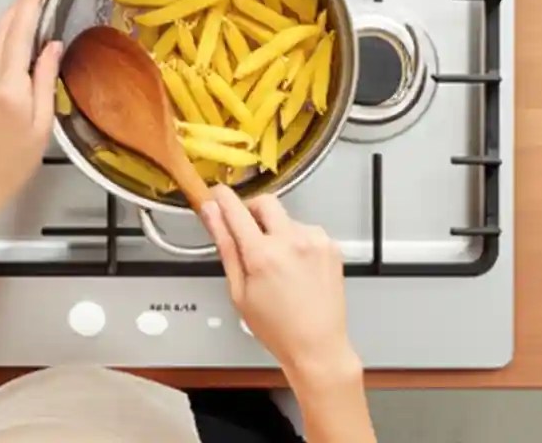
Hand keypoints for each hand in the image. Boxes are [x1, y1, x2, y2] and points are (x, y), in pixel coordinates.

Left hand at [0, 0, 61, 220]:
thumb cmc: (15, 162)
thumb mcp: (42, 123)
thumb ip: (45, 80)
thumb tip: (52, 47)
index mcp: (10, 87)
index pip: (21, 33)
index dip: (30, 3)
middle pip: (4, 29)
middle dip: (21, 2)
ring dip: (8, 15)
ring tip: (25, 0)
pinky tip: (5, 29)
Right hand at [201, 185, 361, 387]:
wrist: (318, 346)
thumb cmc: (278, 328)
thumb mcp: (239, 291)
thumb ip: (225, 246)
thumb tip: (211, 215)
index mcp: (263, 254)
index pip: (235, 208)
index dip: (221, 198)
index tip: (215, 195)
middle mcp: (292, 241)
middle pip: (264, 202)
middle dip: (251, 210)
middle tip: (246, 232)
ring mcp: (315, 241)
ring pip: (286, 218)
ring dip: (276, 230)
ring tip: (277, 264)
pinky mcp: (331, 245)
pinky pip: (306, 230)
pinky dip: (296, 241)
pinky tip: (295, 268)